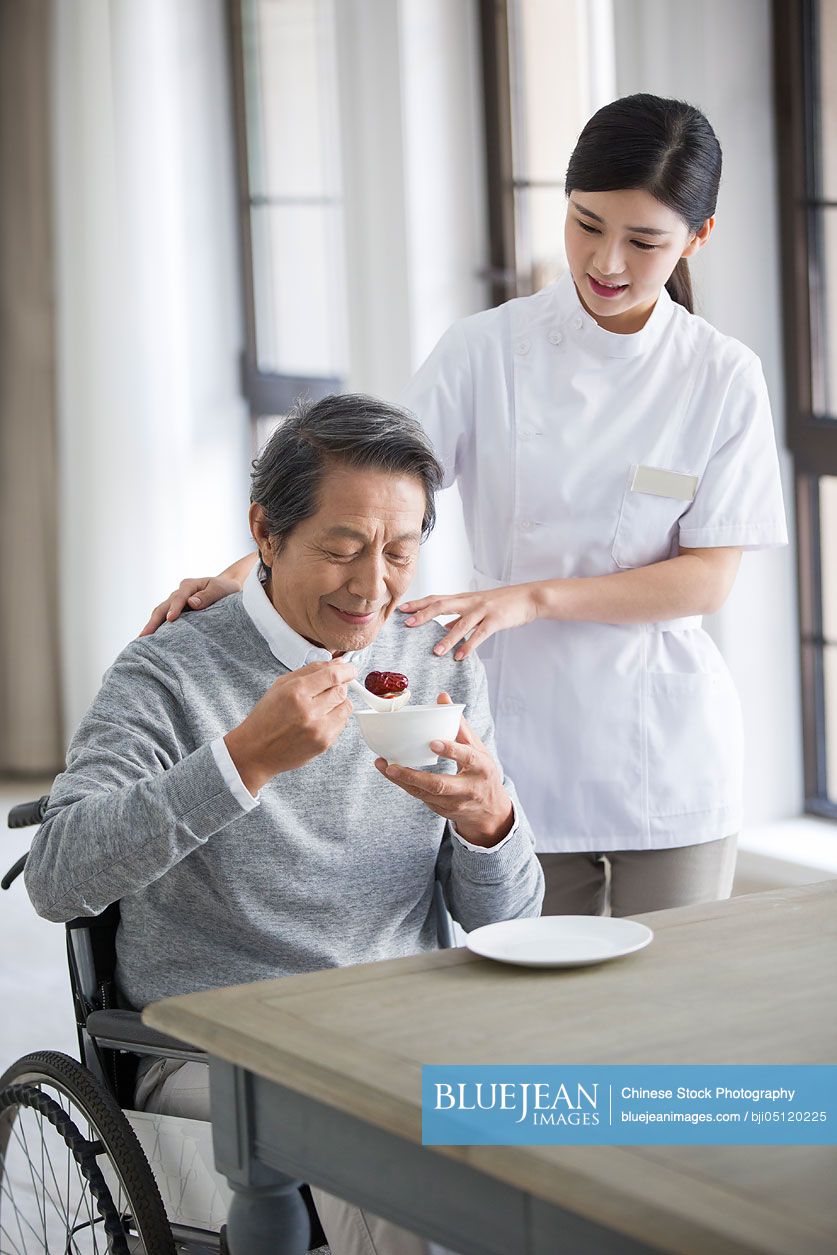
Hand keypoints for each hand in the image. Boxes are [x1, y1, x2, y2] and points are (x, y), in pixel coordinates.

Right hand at [139, 575, 242, 636]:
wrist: (228, 589)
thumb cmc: (227, 590)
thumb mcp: (222, 590)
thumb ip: (208, 596)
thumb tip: (192, 603)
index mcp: (190, 585)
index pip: (179, 597)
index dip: (175, 608)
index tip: (171, 619)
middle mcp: (180, 592)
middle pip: (163, 606)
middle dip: (153, 621)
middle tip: (144, 636)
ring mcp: (176, 602)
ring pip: (161, 613)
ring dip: (152, 626)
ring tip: (142, 641)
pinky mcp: (178, 611)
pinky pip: (165, 619)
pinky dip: (158, 628)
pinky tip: (152, 640)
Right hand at [225, 661, 356, 793]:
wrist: (256, 751)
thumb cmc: (266, 717)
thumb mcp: (281, 685)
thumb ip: (311, 671)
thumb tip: (338, 663)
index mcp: (295, 692)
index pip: (332, 676)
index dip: (346, 670)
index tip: (350, 669)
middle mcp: (308, 711)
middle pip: (342, 690)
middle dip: (339, 686)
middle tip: (327, 689)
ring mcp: (318, 729)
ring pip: (346, 707)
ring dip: (338, 703)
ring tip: (321, 706)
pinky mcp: (324, 743)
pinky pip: (342, 724)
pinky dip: (335, 718)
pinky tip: (318, 720)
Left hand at [374, 693, 513, 846]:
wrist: (490, 810)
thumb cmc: (481, 771)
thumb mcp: (478, 748)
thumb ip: (459, 724)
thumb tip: (442, 697)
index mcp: (481, 767)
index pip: (467, 758)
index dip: (451, 751)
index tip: (432, 743)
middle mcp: (468, 788)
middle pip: (440, 785)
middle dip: (414, 776)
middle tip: (392, 764)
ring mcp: (454, 803)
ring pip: (425, 794)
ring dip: (402, 780)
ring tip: (383, 766)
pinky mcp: (442, 810)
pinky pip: (421, 797)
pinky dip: (405, 785)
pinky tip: (391, 772)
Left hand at [398, 585, 537, 659]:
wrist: (528, 598)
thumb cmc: (503, 603)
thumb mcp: (478, 606)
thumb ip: (460, 617)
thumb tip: (444, 627)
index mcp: (464, 599)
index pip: (436, 599)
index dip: (418, 604)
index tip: (401, 609)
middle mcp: (470, 602)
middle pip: (442, 605)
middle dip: (423, 615)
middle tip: (408, 624)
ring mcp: (483, 610)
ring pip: (461, 623)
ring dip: (447, 638)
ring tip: (436, 652)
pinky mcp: (496, 620)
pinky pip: (480, 634)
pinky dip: (469, 645)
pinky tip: (460, 656)